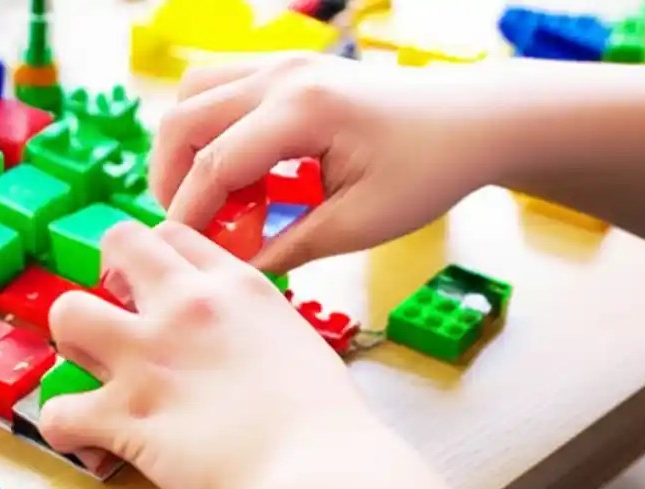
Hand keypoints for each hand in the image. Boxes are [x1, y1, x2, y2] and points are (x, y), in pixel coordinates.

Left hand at [40, 221, 371, 488]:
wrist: (318, 473)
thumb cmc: (325, 425)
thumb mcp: (296, 342)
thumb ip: (254, 326)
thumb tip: (235, 342)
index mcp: (234, 285)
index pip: (172, 234)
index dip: (156, 262)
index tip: (157, 291)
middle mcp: (184, 306)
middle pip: (116, 244)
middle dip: (107, 278)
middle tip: (120, 321)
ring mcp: (147, 357)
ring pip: (67, 312)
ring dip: (73, 342)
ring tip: (93, 372)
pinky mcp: (123, 415)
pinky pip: (57, 411)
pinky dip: (64, 427)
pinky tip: (85, 439)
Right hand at [150, 53, 502, 273]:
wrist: (473, 120)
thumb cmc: (429, 169)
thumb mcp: (360, 224)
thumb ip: (288, 247)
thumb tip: (233, 271)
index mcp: (304, 109)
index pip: (215, 164)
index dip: (189, 215)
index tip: (180, 256)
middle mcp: (283, 74)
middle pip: (184, 120)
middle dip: (170, 180)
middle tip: (188, 229)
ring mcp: (283, 62)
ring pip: (193, 94)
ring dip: (184, 148)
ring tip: (208, 198)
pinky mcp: (287, 66)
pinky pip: (218, 85)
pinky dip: (207, 127)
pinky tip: (235, 170)